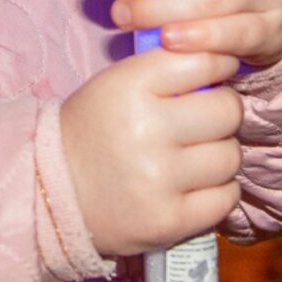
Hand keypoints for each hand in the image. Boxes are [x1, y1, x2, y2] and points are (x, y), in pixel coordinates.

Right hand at [58, 46, 244, 256]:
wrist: (51, 191)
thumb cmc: (92, 130)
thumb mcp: (115, 83)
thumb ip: (168, 67)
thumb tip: (228, 61)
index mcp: (129, 86)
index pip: (203, 62)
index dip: (217, 66)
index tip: (213, 76)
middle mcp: (146, 130)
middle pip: (228, 110)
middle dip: (221, 114)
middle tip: (201, 122)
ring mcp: (159, 179)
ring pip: (231, 156)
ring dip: (218, 155)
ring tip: (192, 157)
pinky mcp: (170, 221)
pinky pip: (227, 197)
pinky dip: (217, 191)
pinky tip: (193, 186)